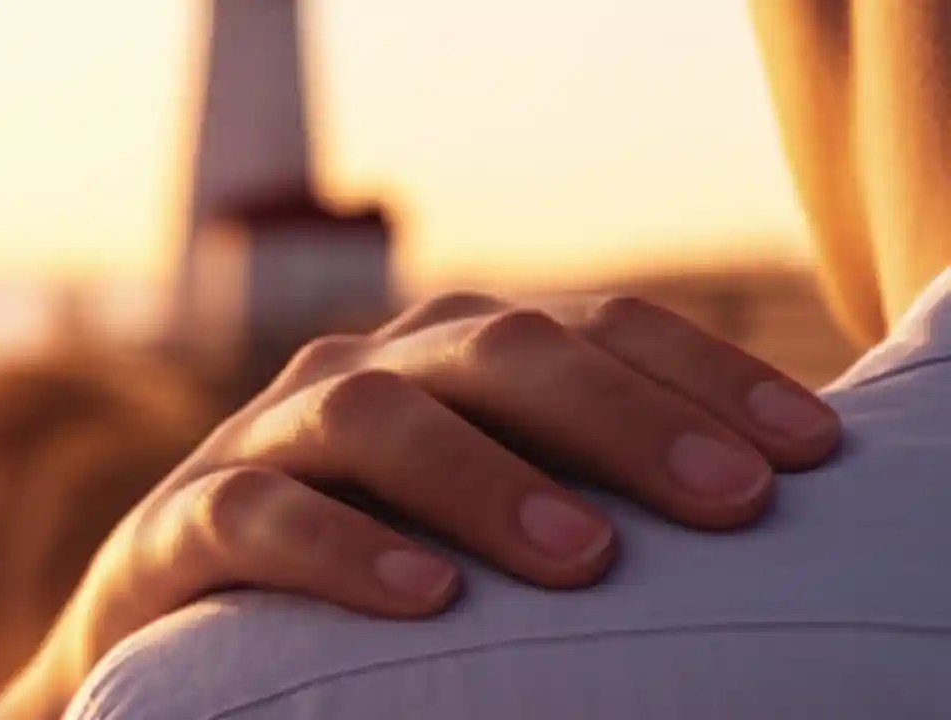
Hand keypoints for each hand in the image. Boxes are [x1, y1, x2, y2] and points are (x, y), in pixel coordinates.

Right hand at [0, 293, 839, 715]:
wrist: (183, 611)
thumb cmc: (368, 555)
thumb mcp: (479, 507)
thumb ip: (574, 478)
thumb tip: (748, 497)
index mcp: (445, 353)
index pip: (587, 324)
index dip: (698, 370)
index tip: (808, 447)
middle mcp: (364, 368)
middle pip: (495, 348)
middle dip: (620, 415)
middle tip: (733, 501)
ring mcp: (270, 434)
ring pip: (373, 415)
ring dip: (484, 476)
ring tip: (585, 558)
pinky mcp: (186, 517)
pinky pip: (257, 514)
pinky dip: (342, 548)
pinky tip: (427, 598)